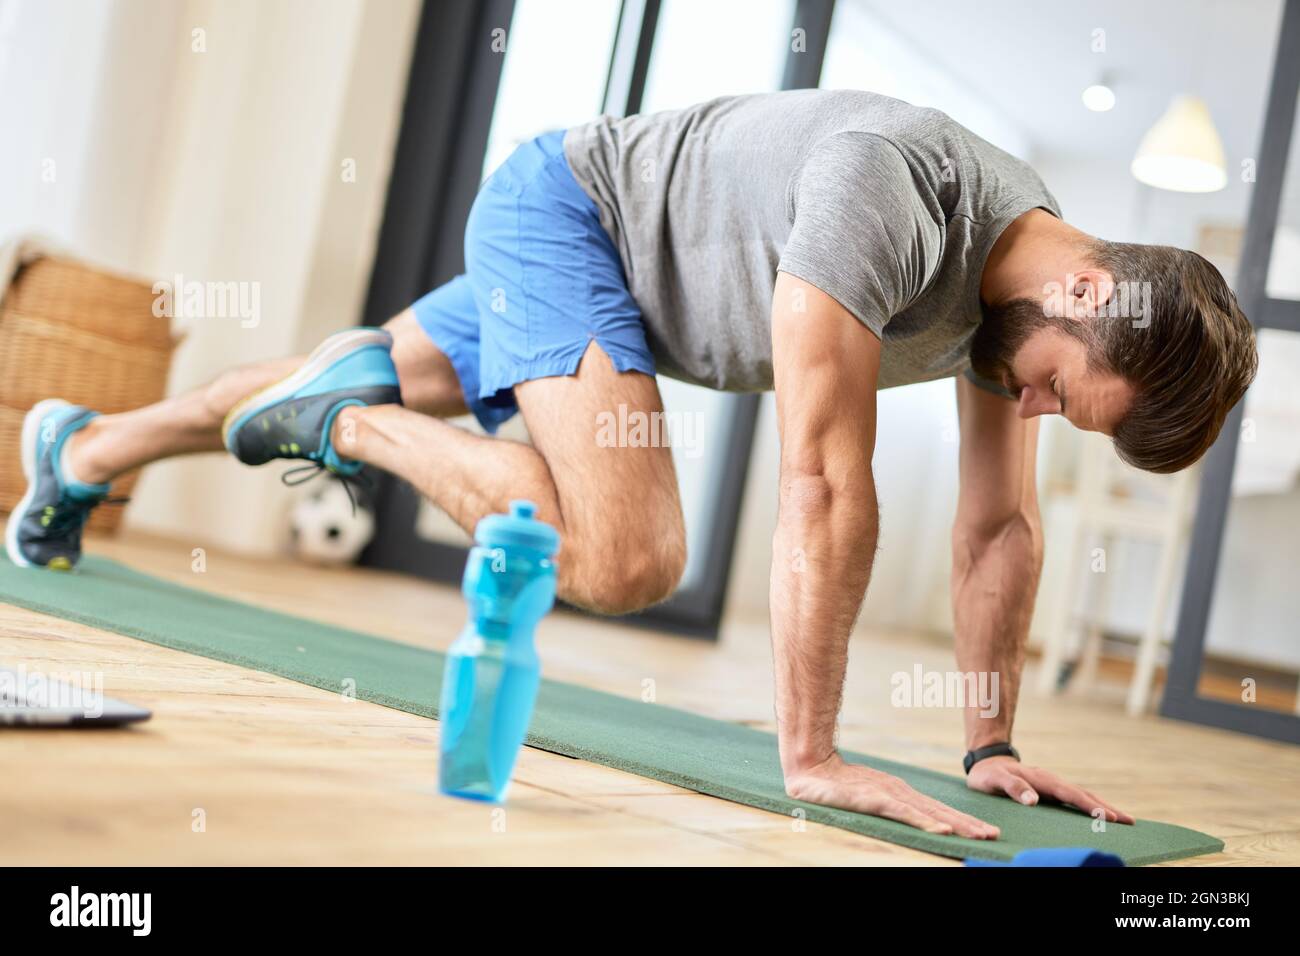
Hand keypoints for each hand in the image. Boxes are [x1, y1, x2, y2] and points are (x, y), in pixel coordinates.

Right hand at [785, 753, 999, 838]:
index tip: (984, 830)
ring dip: (955, 824)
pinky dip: (925, 822)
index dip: (962, 820)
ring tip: (977, 835)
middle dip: (968, 824)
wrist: (810, 767)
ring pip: (929, 813)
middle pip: (940, 811)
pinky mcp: (874, 799)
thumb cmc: (835, 784)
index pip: (937, 810)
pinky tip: (941, 829)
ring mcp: (888, 795)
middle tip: (993, 835)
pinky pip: (904, 813)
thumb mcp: (867, 795)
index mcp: (900, 793)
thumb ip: (885, 805)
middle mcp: (900, 792)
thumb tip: (907, 816)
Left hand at [966, 757, 1135, 823]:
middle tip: (1129, 821)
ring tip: (1124, 819)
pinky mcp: (1052, 790)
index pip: (1069, 794)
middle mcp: (1051, 781)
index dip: (1088, 806)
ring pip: (1083, 795)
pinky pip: (1075, 798)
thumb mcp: (994, 780)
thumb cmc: (988, 774)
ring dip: (1103, 807)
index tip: (1108, 816)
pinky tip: (1101, 815)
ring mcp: (1053, 785)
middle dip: (1106, 808)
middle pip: (1083, 795)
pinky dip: (1091, 806)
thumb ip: (1012, 787)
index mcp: (1041, 779)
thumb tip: (1033, 801)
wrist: (986, 762)